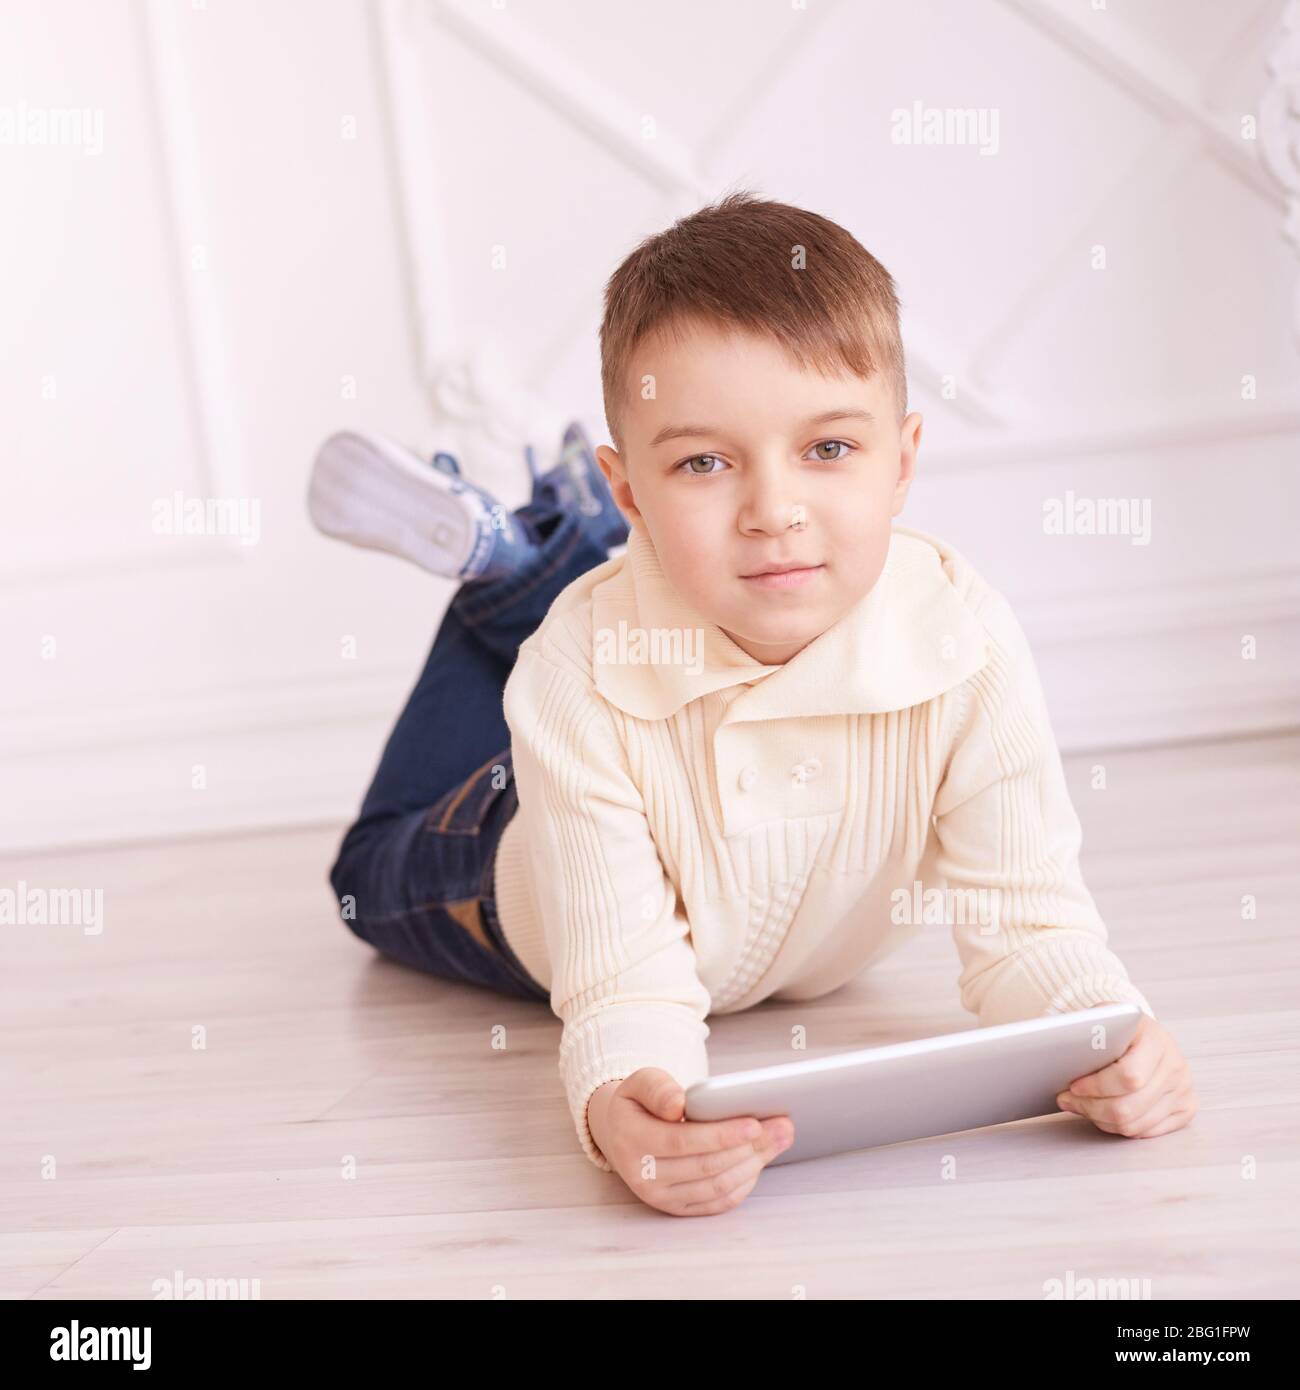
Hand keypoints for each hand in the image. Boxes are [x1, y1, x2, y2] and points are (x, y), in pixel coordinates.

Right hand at [587, 1068, 793, 1215]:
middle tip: (783, 1127)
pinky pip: (716, 1202)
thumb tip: (678, 1105)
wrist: (622, 1134)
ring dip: (754, 1164)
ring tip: (779, 1140)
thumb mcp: (640, 1083)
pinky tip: (760, 1161)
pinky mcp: (676, 1208)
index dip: (721, 1135)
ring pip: (716, 1186)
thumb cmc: (639, 1103)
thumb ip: (658, 1088)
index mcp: (632, 1140)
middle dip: (750, 1147)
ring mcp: (660, 1197)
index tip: (754, 1124)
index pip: (682, 1141)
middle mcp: (643, 1176)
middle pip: (707, 1166)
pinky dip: (743, 1183)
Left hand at [1056, 1012, 1197, 1137]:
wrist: (1145, 1034)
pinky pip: (1147, 1132)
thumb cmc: (1116, 1027)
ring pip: (1135, 1124)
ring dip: (1100, 1120)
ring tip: (1079, 1107)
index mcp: (1155, 1038)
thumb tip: (1061, 1048)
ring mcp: (1184, 1088)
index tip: (1072, 1086)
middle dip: (1091, 1107)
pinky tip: (1101, 1114)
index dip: (1096, 1086)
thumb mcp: (1101, 1017)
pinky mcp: (1187, 1108)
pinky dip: (1118, 1128)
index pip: (1129, 1076)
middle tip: (1066, 1100)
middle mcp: (1176, 1064)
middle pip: (1130, 1106)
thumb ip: (1085, 1031)